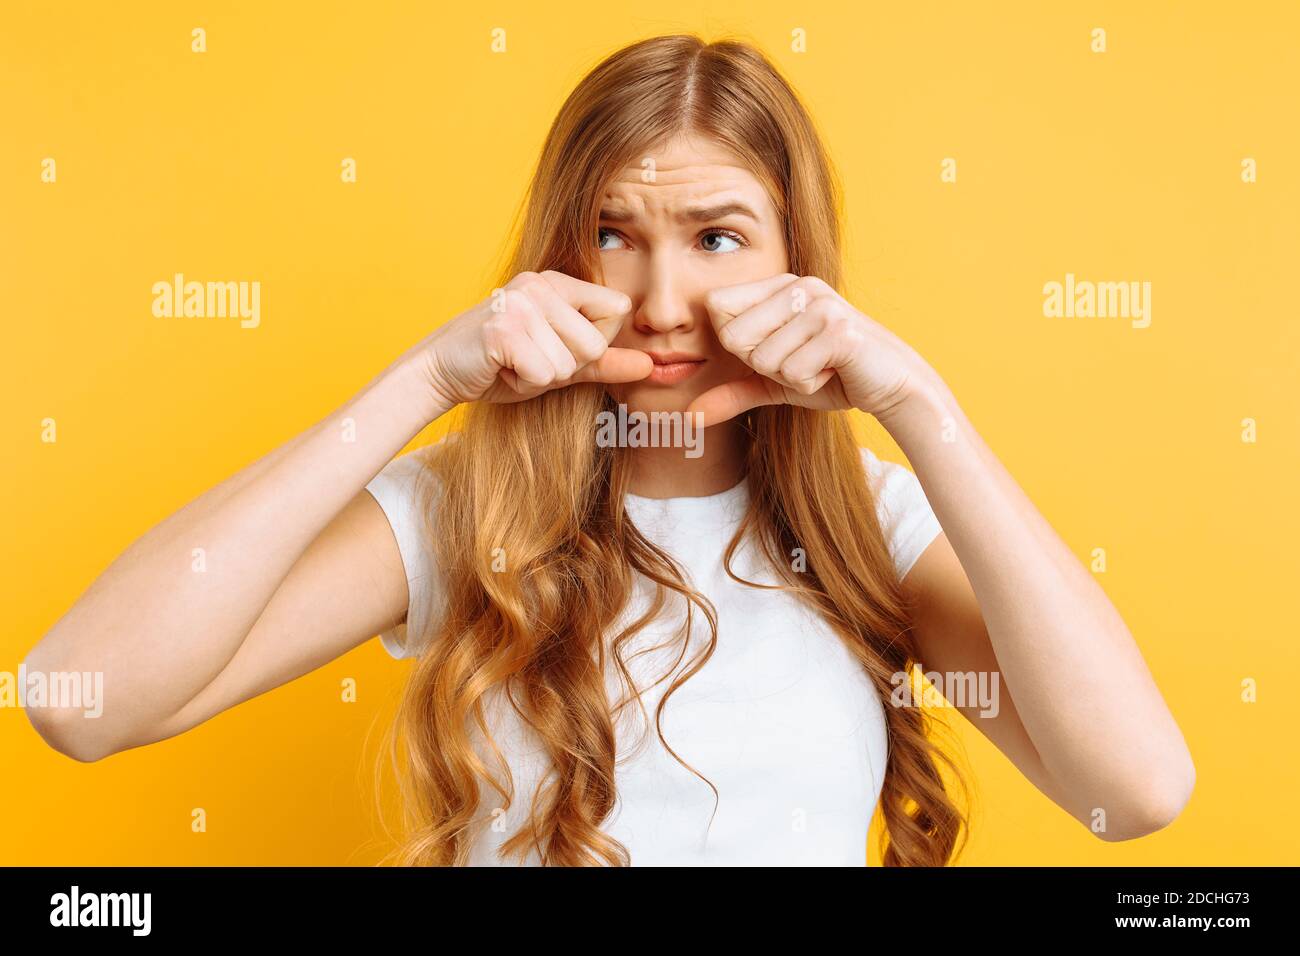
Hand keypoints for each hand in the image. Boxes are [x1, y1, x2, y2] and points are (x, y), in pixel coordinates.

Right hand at [410, 270, 652, 408]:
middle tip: (530, 358)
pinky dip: (523, 383)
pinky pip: (543, 374)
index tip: (555, 345)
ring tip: (514, 363)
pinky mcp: (504, 329)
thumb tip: (650, 366)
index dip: (592, 344)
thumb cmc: (503, 365)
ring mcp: (521, 303)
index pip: (617, 312)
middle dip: (565, 367)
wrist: (441, 371)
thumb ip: (605, 362)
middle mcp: (542, 284)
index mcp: (559, 282)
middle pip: (595, 343)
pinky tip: (502, 369)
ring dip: (542, 377)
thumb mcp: (561, 363)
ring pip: (569, 363)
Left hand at [687, 273, 927, 426]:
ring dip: (790, 377)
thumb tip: (689, 416)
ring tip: (821, 366)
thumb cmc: (833, 377)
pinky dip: (811, 384)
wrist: (894, 386)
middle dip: (763, 365)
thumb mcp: (775, 383)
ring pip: (764, 359)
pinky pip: (794, 373)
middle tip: (800, 361)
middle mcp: (798, 287)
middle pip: (734, 337)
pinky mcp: (840, 331)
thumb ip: (733, 392)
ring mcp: (821, 306)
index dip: (738, 344)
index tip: (775, 350)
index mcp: (779, 286)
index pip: (717, 308)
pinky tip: (835, 372)